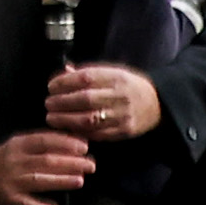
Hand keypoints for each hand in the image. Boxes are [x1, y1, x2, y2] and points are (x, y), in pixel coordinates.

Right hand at [0, 131, 93, 204]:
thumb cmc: (0, 159)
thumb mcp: (16, 144)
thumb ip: (40, 143)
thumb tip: (73, 142)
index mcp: (18, 145)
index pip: (45, 141)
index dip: (66, 143)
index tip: (84, 146)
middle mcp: (16, 162)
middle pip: (46, 161)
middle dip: (71, 163)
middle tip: (91, 165)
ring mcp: (12, 181)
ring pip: (39, 180)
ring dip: (61, 181)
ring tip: (80, 181)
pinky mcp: (9, 199)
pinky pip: (26, 204)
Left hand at [43, 63, 160, 142]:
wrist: (157, 104)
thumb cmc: (127, 86)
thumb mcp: (111, 73)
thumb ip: (87, 73)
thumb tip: (64, 71)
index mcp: (116, 77)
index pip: (85, 78)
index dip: (64, 82)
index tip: (51, 86)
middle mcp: (120, 96)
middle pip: (85, 99)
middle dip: (61, 102)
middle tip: (48, 104)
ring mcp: (123, 115)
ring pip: (89, 119)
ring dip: (65, 119)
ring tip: (52, 117)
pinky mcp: (123, 131)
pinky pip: (97, 134)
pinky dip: (78, 131)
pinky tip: (67, 128)